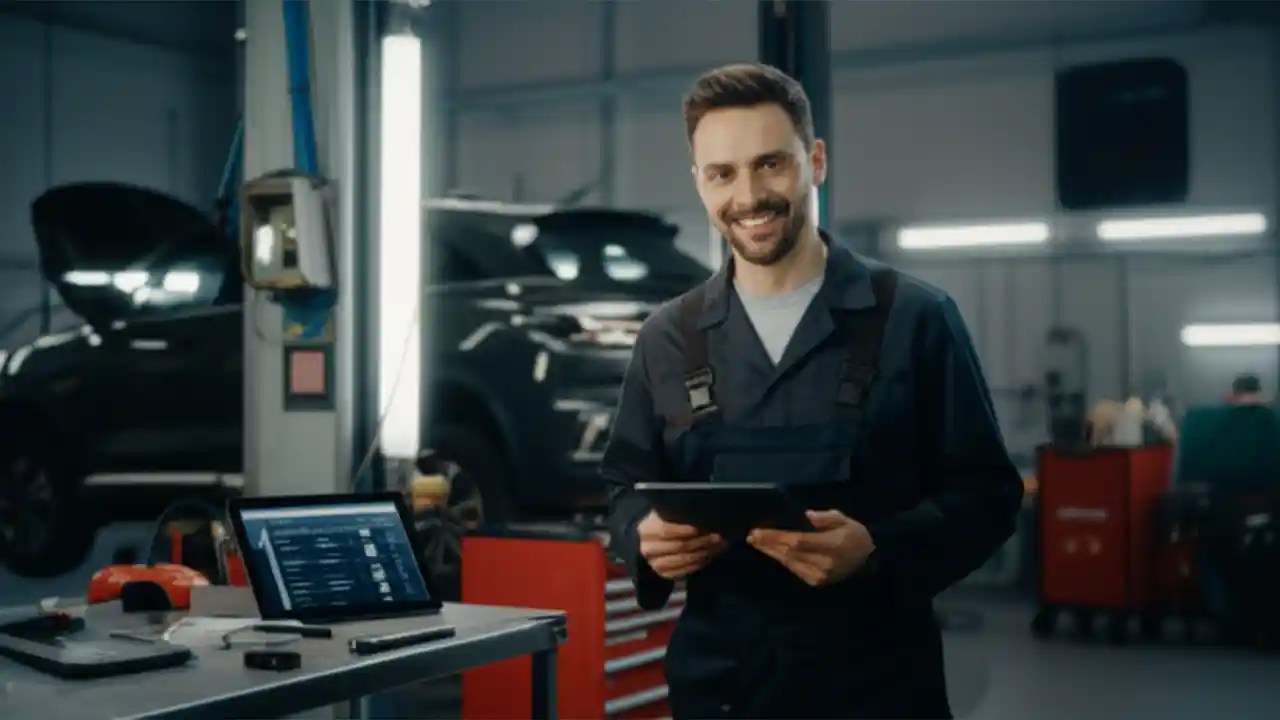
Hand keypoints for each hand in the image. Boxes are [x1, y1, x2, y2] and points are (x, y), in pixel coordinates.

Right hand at [637, 511, 726, 580]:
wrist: (654, 539)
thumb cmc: (665, 521)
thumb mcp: (667, 513)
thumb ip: (679, 514)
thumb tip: (703, 514)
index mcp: (646, 530)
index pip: (664, 530)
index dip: (682, 530)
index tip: (699, 527)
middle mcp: (647, 549)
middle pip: (677, 546)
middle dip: (700, 541)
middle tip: (717, 536)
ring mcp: (655, 564)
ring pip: (682, 560)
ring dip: (703, 553)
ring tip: (718, 545)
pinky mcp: (664, 574)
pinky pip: (684, 571)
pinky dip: (700, 563)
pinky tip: (710, 555)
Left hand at [747, 510, 874, 586]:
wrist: (868, 561)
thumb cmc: (855, 536)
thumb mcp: (845, 520)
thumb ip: (826, 517)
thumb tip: (808, 515)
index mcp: (831, 545)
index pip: (798, 541)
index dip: (776, 536)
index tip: (759, 531)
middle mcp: (823, 563)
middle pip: (789, 552)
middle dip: (768, 544)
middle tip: (751, 536)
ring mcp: (819, 575)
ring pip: (789, 562)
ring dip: (771, 552)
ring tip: (756, 542)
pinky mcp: (816, 581)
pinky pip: (794, 569)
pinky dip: (782, 559)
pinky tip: (771, 551)